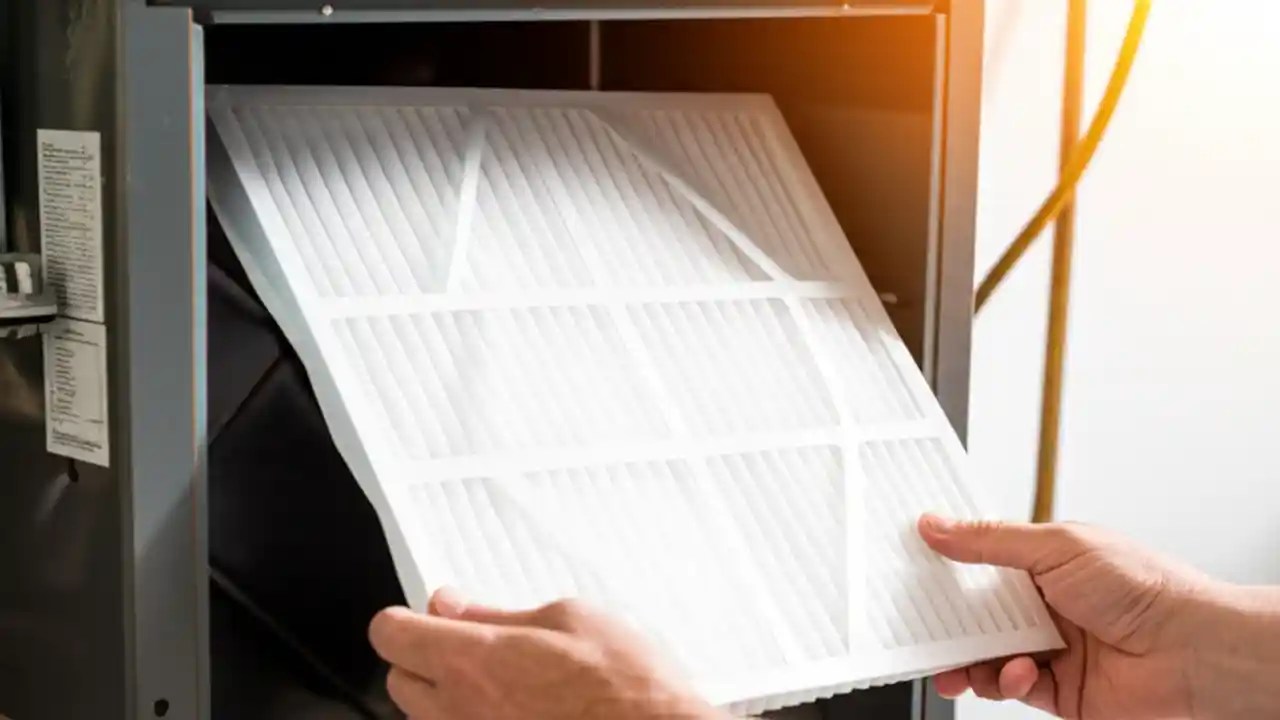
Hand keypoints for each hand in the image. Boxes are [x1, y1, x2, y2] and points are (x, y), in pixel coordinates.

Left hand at [368, 589, 722, 719]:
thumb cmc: (626, 685)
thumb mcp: (568, 618)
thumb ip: (497, 613)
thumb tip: (453, 604)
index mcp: (473, 660)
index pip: (390, 635)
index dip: (404, 619)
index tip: (422, 616)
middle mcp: (460, 712)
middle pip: (398, 680)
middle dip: (423, 659)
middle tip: (467, 646)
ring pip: (426, 718)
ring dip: (446, 697)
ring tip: (499, 685)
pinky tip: (516, 711)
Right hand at [917, 514, 1262, 718]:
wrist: (1192, 652)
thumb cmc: (1144, 586)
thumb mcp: (1056, 546)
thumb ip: (989, 541)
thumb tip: (936, 527)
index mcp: (1046, 562)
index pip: (981, 559)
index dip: (947, 563)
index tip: (913, 565)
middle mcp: (1046, 605)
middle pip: (976, 612)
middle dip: (944, 621)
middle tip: (915, 623)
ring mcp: (1050, 648)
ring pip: (985, 653)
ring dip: (967, 658)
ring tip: (956, 663)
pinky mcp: (1057, 689)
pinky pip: (1009, 685)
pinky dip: (1004, 681)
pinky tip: (1018, 671)